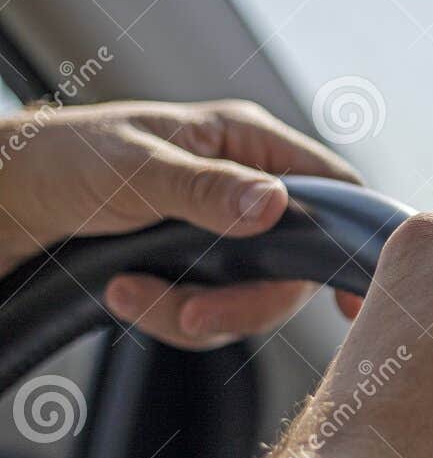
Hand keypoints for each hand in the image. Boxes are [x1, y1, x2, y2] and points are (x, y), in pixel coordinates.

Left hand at [0, 99, 359, 347]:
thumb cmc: (58, 159)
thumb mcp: (134, 168)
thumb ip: (205, 189)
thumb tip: (271, 205)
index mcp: (246, 141)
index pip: (331, 188)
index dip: (348, 239)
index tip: (350, 296)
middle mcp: (244, 187)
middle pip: (294, 262)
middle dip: (245, 299)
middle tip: (195, 313)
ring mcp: (220, 232)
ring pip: (251, 297)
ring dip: (195, 311)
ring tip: (132, 295)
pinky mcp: (192, 269)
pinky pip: (211, 312)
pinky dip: (170, 316)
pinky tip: (126, 295)